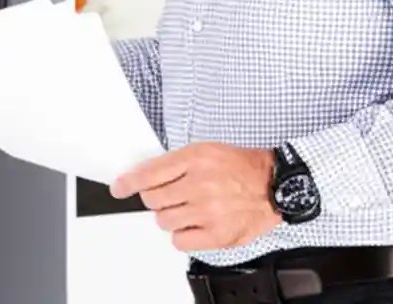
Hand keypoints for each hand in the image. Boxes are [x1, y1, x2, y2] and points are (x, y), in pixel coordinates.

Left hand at [110, 142, 281, 252]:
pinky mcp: (217, 234)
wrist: (275, 185)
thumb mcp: (206, 151)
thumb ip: (176, 164)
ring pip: (163, 220)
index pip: (150, 173)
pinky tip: (194, 225)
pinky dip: (182, 235)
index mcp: (195, 159)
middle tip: (172, 196)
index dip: (129, 182)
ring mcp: (208, 210)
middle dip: (156, 198)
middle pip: (153, 199)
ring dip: (170, 216)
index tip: (118, 188)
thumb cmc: (241, 167)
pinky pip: (180, 241)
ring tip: (187, 209)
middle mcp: (200, 184)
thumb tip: (143, 178)